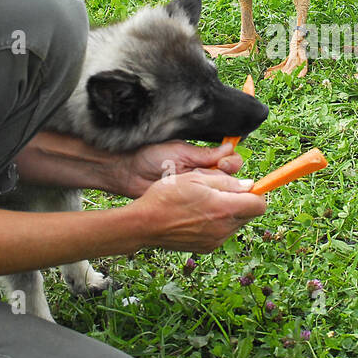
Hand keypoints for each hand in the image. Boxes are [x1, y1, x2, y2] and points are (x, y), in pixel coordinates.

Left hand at [112, 140, 244, 198]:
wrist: (126, 171)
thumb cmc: (150, 156)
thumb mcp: (179, 152)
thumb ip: (205, 154)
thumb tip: (229, 149)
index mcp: (203, 160)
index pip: (230, 162)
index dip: (231, 164)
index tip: (223, 164)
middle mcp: (203, 176)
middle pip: (229, 182)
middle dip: (225, 180)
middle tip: (210, 177)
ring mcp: (195, 193)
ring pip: (218, 197)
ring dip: (214, 194)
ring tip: (199, 189)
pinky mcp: (186, 206)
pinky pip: (203, 209)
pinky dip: (205, 207)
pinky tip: (198, 205)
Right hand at [130, 168, 265, 253]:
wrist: (144, 225)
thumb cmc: (167, 195)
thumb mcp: (196, 179)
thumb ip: (226, 182)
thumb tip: (249, 185)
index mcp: (224, 208)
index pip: (259, 205)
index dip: (256, 193)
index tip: (246, 187)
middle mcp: (223, 228)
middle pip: (248, 214)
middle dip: (241, 202)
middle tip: (220, 192)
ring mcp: (216, 240)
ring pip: (235, 224)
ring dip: (228, 213)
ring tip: (205, 203)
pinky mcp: (207, 248)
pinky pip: (222, 233)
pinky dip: (217, 224)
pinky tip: (198, 216)